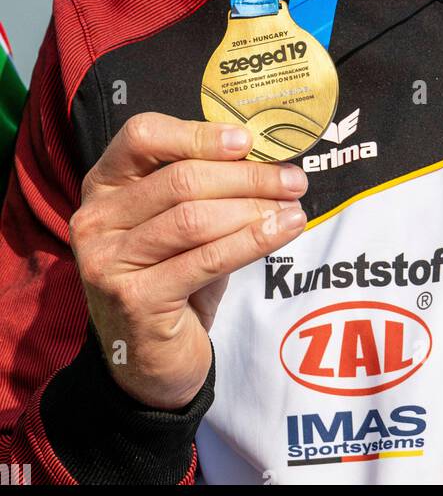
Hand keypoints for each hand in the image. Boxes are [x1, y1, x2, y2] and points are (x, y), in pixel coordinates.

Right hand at [68, 112, 306, 408]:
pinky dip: (252, 241)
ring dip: (254, 209)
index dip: (197, 134)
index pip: (142, 135)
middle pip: (180, 179)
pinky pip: (206, 260)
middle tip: (293, 180)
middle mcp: (95, 219)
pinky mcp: (134, 299)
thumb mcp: (181, 222)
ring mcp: (109, 261)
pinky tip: (283, 232)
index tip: (247, 140)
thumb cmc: (173, 277)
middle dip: (246, 176)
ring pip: (194, 219)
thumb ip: (206, 185)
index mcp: (104, 185)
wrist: (151, 361)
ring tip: (293, 207)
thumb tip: (266, 154)